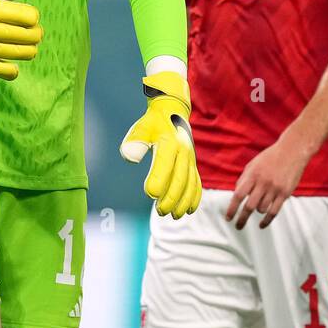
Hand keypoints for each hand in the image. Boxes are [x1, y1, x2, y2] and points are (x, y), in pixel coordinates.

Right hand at [0, 0, 41, 79]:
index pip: (9, 13)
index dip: (28, 16)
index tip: (34, 17)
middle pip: (8, 34)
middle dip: (30, 35)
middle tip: (38, 33)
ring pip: (2, 51)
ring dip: (24, 52)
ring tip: (34, 48)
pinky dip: (3, 71)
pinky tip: (16, 70)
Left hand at [119, 72, 201, 218]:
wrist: (172, 112)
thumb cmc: (153, 123)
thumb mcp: (141, 128)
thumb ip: (135, 142)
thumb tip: (130, 157)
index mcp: (169, 143)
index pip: (164, 165)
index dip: (158, 180)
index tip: (150, 193)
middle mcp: (183, 152)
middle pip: (179, 179)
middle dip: (171, 198)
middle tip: (160, 211)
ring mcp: (190, 159)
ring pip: (190, 184)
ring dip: (183, 201)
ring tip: (173, 215)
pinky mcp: (192, 164)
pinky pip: (197, 183)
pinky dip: (194, 197)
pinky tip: (188, 210)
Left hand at [226, 131, 312, 228]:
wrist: (292, 151)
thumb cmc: (270, 157)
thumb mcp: (253, 165)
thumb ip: (244, 179)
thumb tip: (236, 195)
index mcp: (253, 175)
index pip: (239, 195)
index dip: (232, 208)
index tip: (228, 218)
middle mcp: (263, 183)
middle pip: (249, 206)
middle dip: (242, 219)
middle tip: (238, 226)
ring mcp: (275, 189)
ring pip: (261, 209)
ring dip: (257, 211)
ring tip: (258, 205)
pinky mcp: (285, 193)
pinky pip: (274, 212)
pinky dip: (266, 220)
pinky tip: (261, 225)